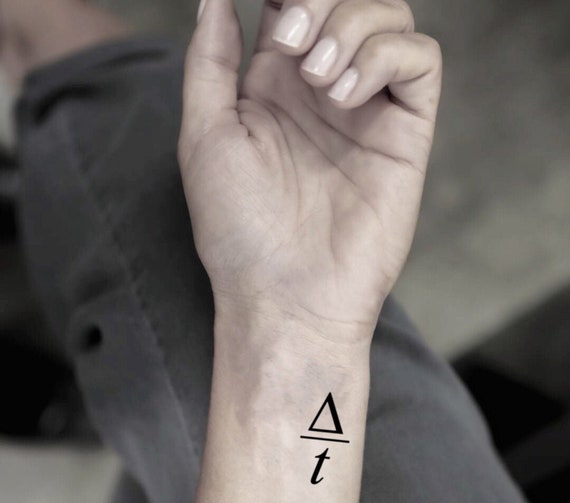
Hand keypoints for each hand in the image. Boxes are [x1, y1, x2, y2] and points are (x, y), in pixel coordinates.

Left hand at [179, 0, 441, 342]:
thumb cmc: (239, 229)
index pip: (292, 3)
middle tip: (294, 41)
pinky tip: (347, 95)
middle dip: (321, 0)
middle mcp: (323, 90)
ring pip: (390, 17)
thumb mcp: (206, 137)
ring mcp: (367, 110)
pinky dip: (386, 57)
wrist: (286, 296)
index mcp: (274, 85)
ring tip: (320, 79)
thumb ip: (211, 62)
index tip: (276, 18)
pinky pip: (420, 62)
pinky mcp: (405, 134)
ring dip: (352, 25)